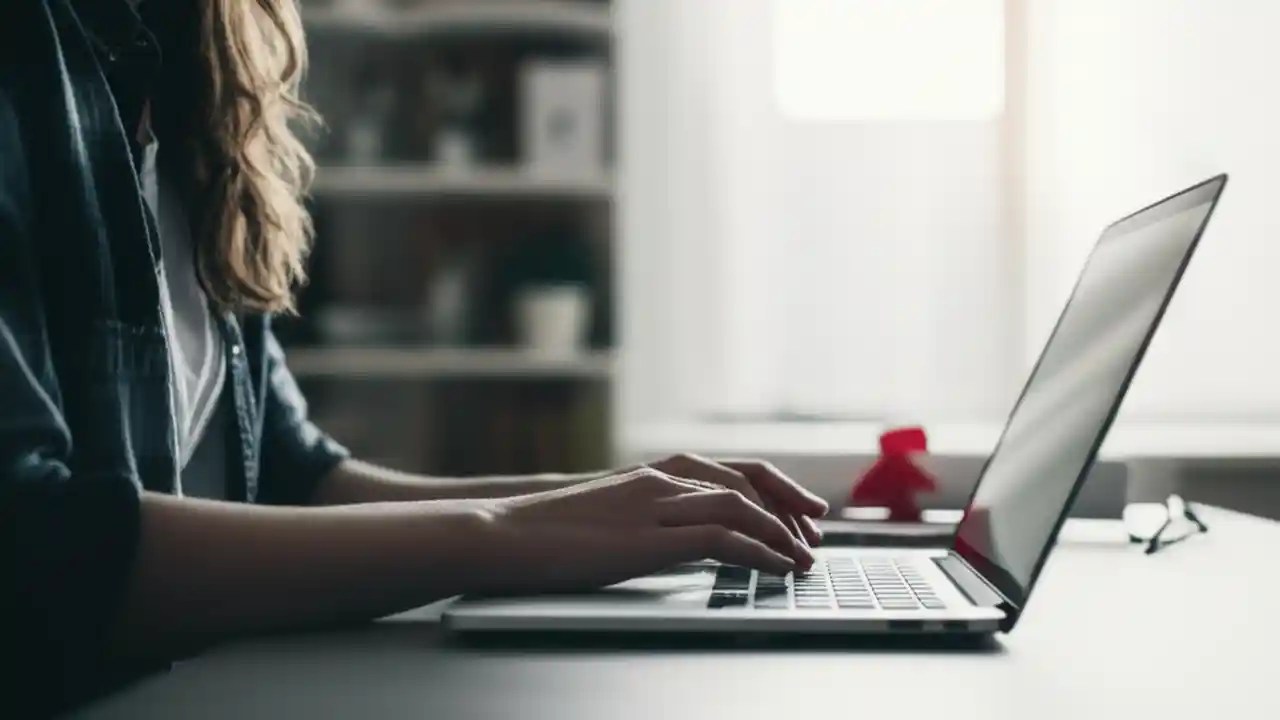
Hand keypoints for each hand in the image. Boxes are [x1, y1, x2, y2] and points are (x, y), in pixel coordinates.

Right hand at [480, 469, 813, 594]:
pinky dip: (760, 551)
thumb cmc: (540, 531)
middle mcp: (659, 480)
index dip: (772, 488)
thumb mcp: (601, 516)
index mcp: (649, 474)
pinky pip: (723, 539)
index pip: (728, 470)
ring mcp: (655, 505)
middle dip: (788, 507)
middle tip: (815, 534)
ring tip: (804, 559)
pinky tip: (777, 568)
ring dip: (782, 532)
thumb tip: (669, 539)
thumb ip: (639, 517)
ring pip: (741, 506)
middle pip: (745, 481)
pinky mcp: (649, 538)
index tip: (798, 511)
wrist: (500, 532)